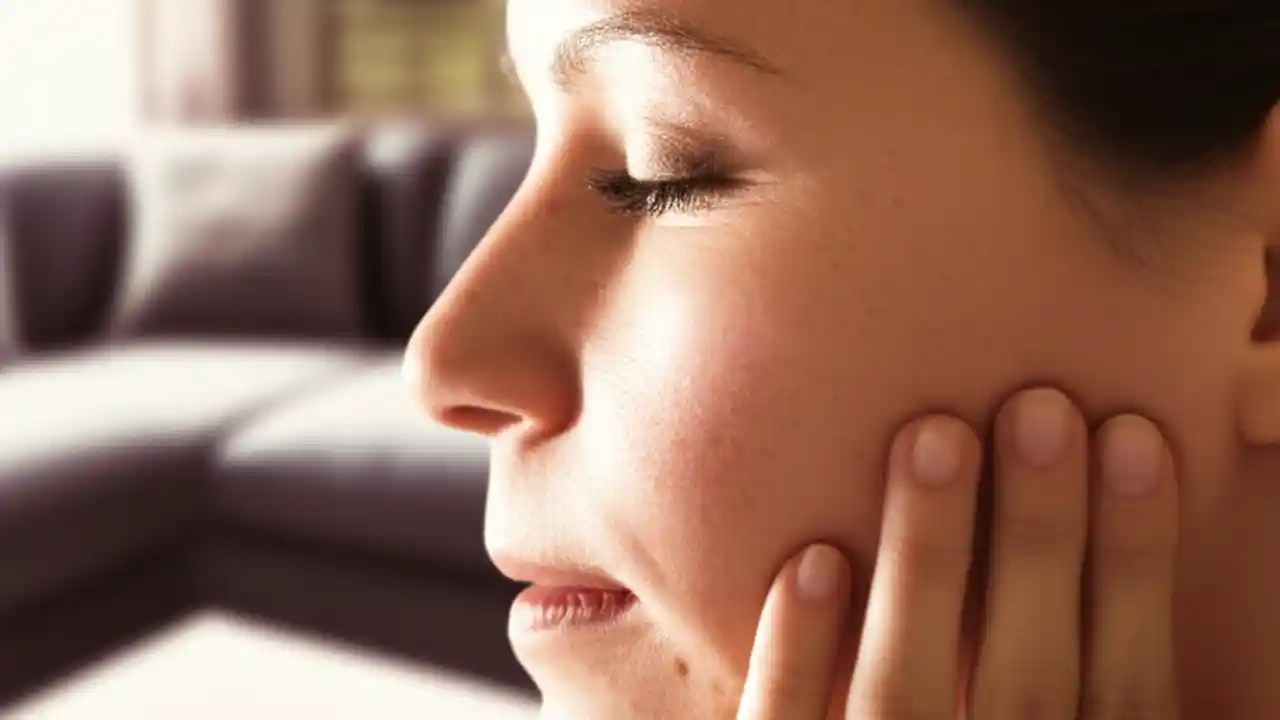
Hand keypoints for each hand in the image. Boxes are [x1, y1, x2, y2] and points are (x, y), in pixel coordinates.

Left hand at [736, 387, 1179, 718]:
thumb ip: (1097, 699)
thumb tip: (1120, 595)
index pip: (1128, 693)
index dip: (1136, 566)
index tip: (1132, 437)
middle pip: (1026, 681)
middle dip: (1039, 542)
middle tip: (1033, 407)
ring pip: (905, 698)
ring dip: (924, 567)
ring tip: (931, 434)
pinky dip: (796, 658)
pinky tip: (810, 559)